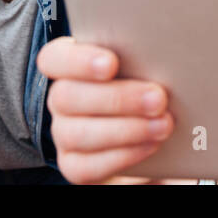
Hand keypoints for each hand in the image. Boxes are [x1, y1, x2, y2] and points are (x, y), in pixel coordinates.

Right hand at [37, 36, 178, 183]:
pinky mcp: (74, 165)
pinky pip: (87, 166)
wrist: (150, 132)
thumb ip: (143, 56)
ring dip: (125, 129)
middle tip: (158, 98)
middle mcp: (61, 99)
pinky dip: (124, 155)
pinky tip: (151, 144)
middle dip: (117, 98)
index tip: (111, 63)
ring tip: (163, 124)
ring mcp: (64, 134)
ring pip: (76, 134)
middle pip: (67, 97)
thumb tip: (164, 51)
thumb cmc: (146, 83)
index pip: (53, 58)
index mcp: (69, 65)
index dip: (77, 61)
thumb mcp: (145, 65)